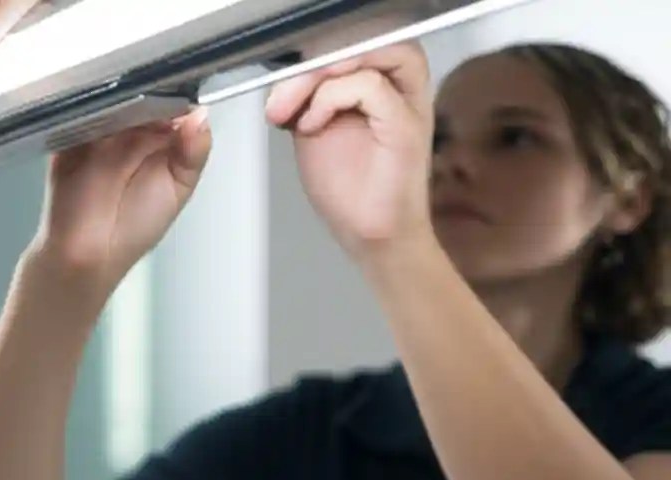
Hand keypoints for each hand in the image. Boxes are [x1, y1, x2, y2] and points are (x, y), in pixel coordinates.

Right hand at [28, 107, 213, 298]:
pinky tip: (104, 106)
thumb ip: (193, 152)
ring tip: (132, 102)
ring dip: (121, 92)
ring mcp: (98, 128)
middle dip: (150, 88)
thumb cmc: (134, 227)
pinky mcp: (69, 132)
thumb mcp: (178, 188)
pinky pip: (80, 107)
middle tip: (156, 96)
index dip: (178, 92)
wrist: (87, 253)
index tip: (183, 85)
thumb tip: (201, 116)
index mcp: (159, 138)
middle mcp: (129, 129)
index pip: (172, 102)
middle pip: (142, 90)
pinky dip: (92, 102)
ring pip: (112, 94)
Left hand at [265, 42, 434, 260]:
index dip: (310, 54)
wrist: (370, 235)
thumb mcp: (313, 127)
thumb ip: (306, 96)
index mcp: (381, 80)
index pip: (349, 38)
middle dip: (309, 64)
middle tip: (280, 97)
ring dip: (318, 78)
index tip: (278, 86)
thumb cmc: (350, 190)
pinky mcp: (407, 124)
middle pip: (360, 37)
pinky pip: (370, 85)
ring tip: (293, 111)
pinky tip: (312, 125)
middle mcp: (400, 84)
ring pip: (368, 51)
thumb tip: (284, 75)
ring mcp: (408, 102)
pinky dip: (331, 99)